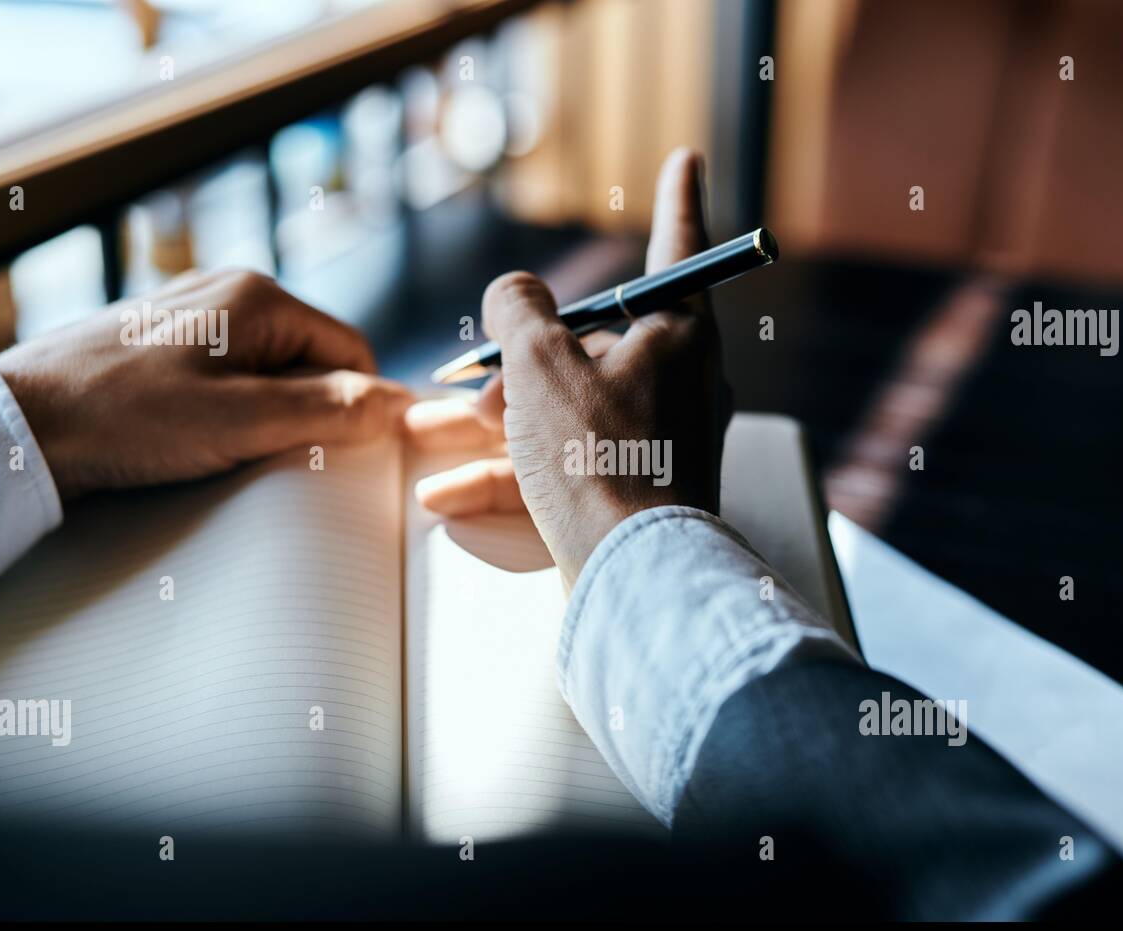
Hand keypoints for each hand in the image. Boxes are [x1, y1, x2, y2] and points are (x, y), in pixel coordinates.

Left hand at [0, 270, 412, 498]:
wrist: (21, 425)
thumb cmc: (123, 418)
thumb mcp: (240, 422)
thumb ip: (328, 410)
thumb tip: (404, 406)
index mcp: (258, 297)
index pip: (352, 351)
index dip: (364, 405)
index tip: (355, 454)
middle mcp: (231, 294)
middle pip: (314, 361)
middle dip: (312, 414)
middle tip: (287, 460)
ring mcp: (196, 319)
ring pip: (273, 374)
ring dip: (272, 419)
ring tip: (238, 455)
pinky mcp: (168, 348)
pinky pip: (231, 381)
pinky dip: (234, 415)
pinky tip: (205, 444)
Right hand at [413, 148, 731, 587]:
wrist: (630, 579)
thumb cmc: (597, 458)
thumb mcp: (538, 363)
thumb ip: (517, 309)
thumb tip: (514, 293)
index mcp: (680, 335)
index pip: (678, 245)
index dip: (678, 198)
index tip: (687, 159)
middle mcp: (680, 383)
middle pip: (593, 347)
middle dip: (521, 363)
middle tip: (471, 383)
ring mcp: (660, 442)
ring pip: (568, 413)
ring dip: (500, 425)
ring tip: (435, 436)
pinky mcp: (636, 494)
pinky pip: (566, 469)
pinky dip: (511, 478)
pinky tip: (446, 497)